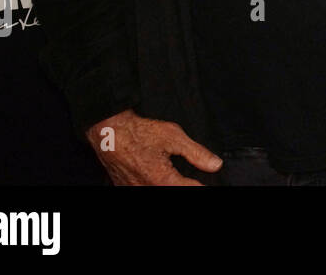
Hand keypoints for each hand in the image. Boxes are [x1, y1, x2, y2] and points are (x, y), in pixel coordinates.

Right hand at [84, 108, 221, 185]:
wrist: (109, 133)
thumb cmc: (139, 132)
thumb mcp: (173, 136)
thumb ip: (197, 153)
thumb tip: (215, 165)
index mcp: (162, 180)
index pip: (190, 189)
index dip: (202, 186)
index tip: (209, 184)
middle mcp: (146, 189)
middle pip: (174, 191)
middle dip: (185, 185)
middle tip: (193, 180)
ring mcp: (134, 190)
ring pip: (159, 192)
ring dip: (171, 185)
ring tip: (177, 178)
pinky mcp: (125, 188)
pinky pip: (144, 190)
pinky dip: (155, 185)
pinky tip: (161, 180)